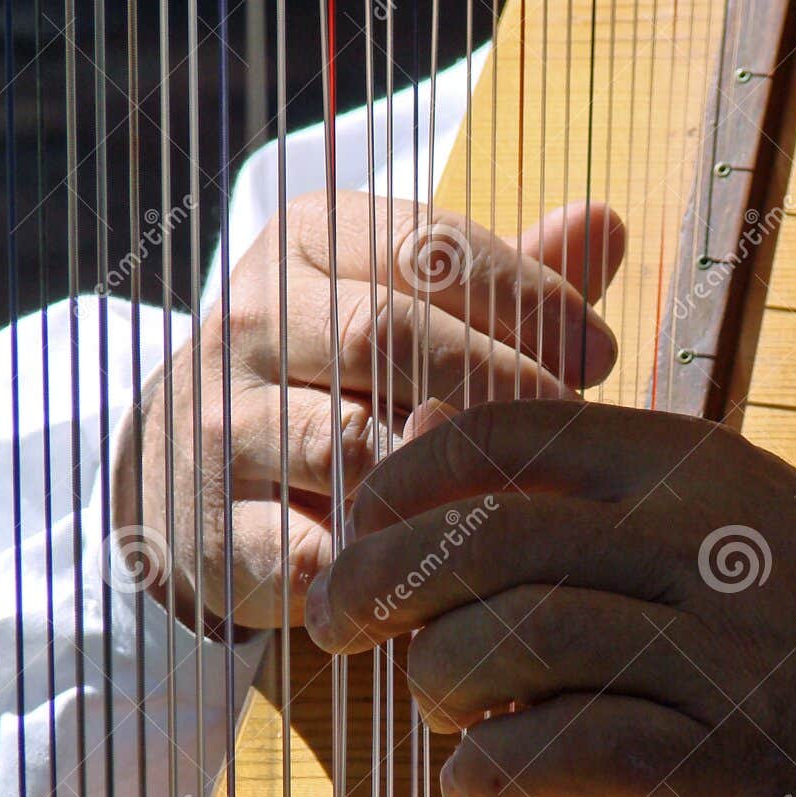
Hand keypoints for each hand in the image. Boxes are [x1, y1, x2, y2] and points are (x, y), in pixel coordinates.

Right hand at [110, 196, 620, 630]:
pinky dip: (386, 564)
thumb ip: (506, 278)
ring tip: (525, 499)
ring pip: (347, 445)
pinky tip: (452, 571)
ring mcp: (221, 425)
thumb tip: (605, 224)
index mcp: (310, 239)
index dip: (526, 299)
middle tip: (570, 432)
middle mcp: (250, 319)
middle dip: (497, 384)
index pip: (427, 244)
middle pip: (385, 335)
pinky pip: (312, 549)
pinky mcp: (216, 529)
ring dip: (448, 478)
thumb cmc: (341, 380)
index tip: (597, 354)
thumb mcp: (412, 306)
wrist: (191, 473)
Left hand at [304, 400, 795, 796]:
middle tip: (335, 622)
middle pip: (488, 537)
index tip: (353, 534)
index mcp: (688, 469)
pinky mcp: (722, 762)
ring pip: (514, 638)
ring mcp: (717, 654)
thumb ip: (589, 487)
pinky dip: (488, 769)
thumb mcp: (722, 523)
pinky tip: (475, 781)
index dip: (399, 486)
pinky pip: (564, 751)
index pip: (503, 438)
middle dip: (380, 580)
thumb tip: (433, 447)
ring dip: (438, 678)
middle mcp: (698, 544)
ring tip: (438, 705)